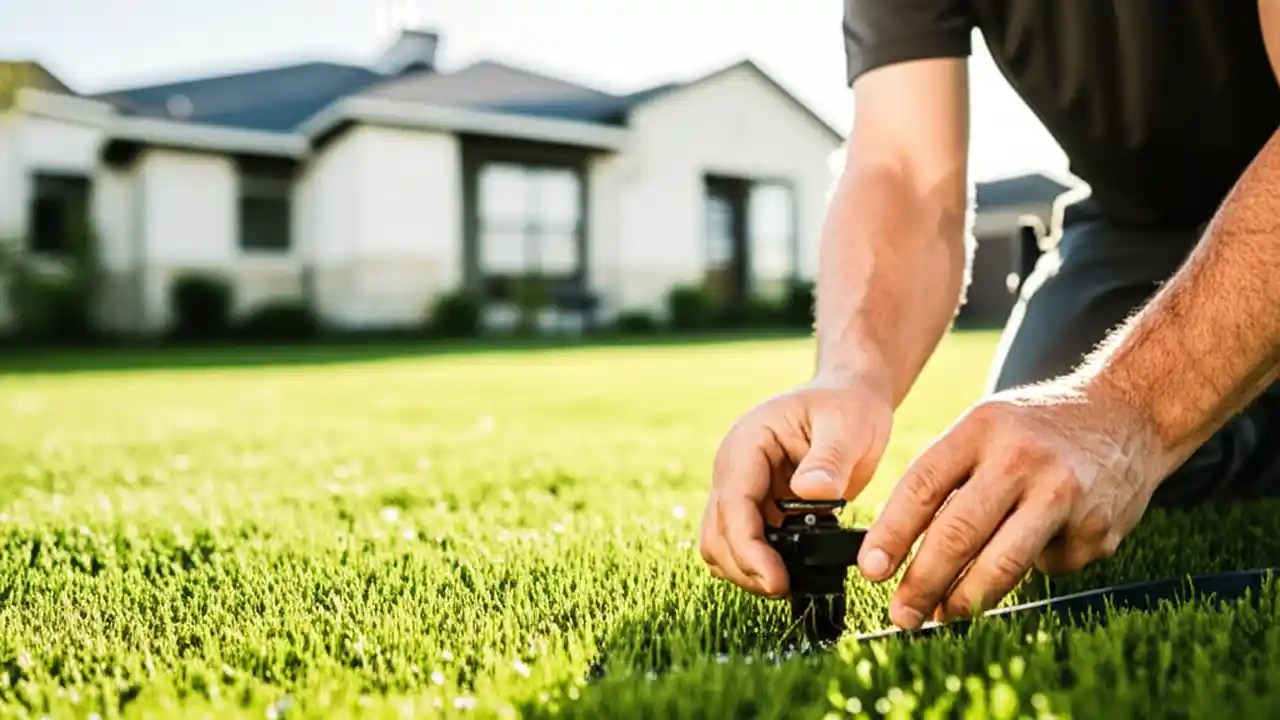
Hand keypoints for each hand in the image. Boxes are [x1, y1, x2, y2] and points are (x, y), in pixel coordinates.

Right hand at [700, 376, 892, 596]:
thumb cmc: (848, 407)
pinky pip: (743, 545)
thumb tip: (809, 492)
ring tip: (789, 584)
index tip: (777, 581)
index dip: (749, 549)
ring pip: (722, 545)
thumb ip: (829, 458)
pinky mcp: (757, 507)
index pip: (733, 505)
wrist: (850, 400)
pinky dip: (758, 565)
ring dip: (747, 571)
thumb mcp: (847, 426)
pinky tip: (791, 570)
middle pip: (717, 533)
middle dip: (745, 567)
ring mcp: (742, 489)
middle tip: (787, 588)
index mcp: (747, 444)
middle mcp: (734, 468)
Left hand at [857, 377, 1170, 628]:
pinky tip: (1039, 546)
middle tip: (902, 614)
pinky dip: (1032, 569)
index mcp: (981, 429)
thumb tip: (899, 550)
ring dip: (966, 600)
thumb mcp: (985, 429)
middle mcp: (1021, 458)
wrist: (1128, 413)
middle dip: (924, 582)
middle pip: (959, 532)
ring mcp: (1063, 494)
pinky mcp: (1096, 528)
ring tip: (943, 615)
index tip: (871, 571)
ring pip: (1003, 563)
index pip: (923, 487)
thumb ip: (948, 480)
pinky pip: (1048, 566)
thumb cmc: (1036, 430)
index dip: (892, 534)